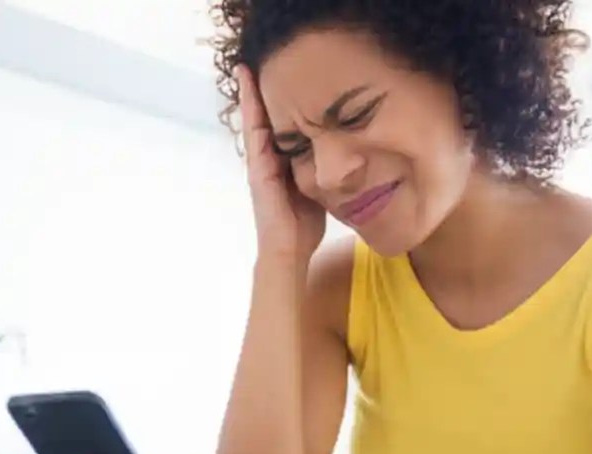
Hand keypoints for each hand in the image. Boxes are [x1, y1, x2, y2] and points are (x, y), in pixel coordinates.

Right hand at [236, 65, 326, 262]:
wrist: (289, 252)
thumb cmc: (305, 226)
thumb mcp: (318, 188)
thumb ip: (322, 169)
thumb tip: (345, 152)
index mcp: (283, 164)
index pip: (281, 126)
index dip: (280, 103)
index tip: (283, 78)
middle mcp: (268, 161)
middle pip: (264, 119)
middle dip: (260, 93)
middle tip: (256, 63)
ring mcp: (260, 164)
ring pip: (255, 122)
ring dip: (250, 95)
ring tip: (246, 69)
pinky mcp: (258, 170)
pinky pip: (255, 134)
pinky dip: (251, 112)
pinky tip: (249, 92)